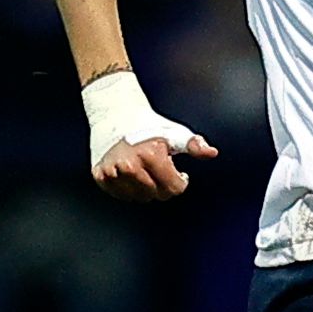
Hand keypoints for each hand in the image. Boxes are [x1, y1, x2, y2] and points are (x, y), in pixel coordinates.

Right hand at [92, 132, 217, 203]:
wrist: (115, 113)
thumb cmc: (148, 124)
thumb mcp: (174, 133)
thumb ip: (194, 145)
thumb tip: (212, 153)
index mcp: (150, 155)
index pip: (174, 189)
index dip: (181, 181)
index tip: (179, 172)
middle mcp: (129, 166)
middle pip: (157, 195)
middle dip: (163, 185)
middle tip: (159, 168)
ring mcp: (112, 171)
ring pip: (138, 198)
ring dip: (145, 188)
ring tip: (144, 169)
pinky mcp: (99, 175)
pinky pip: (120, 195)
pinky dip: (127, 189)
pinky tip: (130, 173)